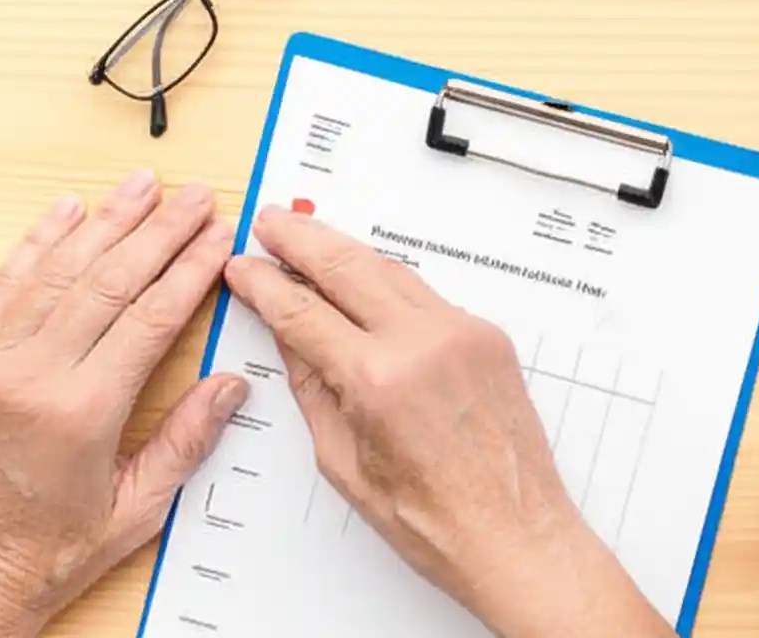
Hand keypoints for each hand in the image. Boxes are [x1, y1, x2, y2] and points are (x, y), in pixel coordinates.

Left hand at [0, 172, 246, 637]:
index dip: (190, 270)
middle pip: (109, 281)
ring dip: (105, 222)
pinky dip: (37, 242)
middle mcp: (28, 378)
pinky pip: (4, 286)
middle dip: (160, 233)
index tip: (218, 238)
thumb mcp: (139, 507)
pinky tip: (68, 212)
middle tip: (193, 199)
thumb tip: (231, 385)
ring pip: (57, 271)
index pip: (150, 317)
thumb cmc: (52, 548)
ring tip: (142, 188)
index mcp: (80, 413)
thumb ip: (187, 440)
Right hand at [224, 206, 674, 637]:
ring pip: (392, 270)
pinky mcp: (489, 337)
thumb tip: (290, 341)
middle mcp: (425, 343)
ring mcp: (463, 334)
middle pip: (348, 267)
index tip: (241, 268)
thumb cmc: (437, 522)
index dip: (264, 285)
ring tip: (311, 238)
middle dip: (302, 240)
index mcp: (379, 380)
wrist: (516, 536)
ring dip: (346, 250)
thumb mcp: (346, 465)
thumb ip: (315, 392)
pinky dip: (390, 281)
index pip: (302, 313)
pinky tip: (367, 278)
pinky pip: (428, 296)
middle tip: (271, 224)